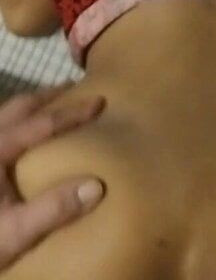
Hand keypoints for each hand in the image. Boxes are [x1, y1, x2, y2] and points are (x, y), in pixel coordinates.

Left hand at [0, 88, 104, 271]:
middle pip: (18, 107)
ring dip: (31, 107)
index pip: (40, 122)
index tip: (100, 101)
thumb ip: (53, 209)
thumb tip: (98, 185)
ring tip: (55, 105)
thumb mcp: (14, 233)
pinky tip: (25, 135)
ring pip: (4, 114)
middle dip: (49, 95)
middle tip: (77, 89)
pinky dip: (17, 122)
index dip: (72, 111)